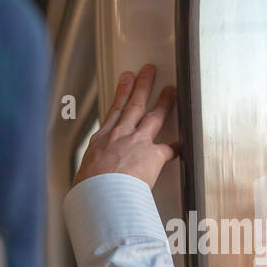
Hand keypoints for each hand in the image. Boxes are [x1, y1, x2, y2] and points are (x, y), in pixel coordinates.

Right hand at [74, 64, 177, 188]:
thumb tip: (92, 180)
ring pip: (153, 116)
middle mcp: (120, 136)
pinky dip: (175, 148)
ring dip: (164, 102)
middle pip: (134, 105)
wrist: (101, 194)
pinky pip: (169, 149)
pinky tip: (180, 145)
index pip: (115, 111)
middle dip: (143, 86)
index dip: (122, 93)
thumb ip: (94, 170)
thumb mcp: (86, 174)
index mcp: (102, 140)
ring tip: (170, 90)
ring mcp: (137, 142)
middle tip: (148, 72)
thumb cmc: (91, 191)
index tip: (126, 80)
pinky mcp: (153, 155)